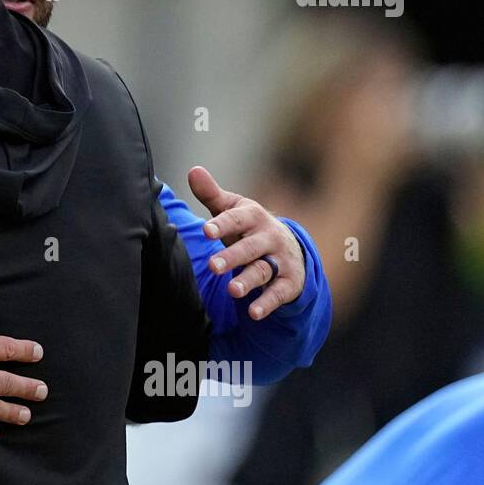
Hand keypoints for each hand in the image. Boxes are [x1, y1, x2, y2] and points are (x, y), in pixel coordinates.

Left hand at [188, 165, 305, 319]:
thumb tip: (194, 170)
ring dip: (248, 281)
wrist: (289, 247)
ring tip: (232, 291)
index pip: (237, 218)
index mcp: (253, 217)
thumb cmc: (248, 227)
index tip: (206, 231)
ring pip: (263, 271)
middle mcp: (269, 237)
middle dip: (232, 256)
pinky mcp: (289, 282)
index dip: (222, 224)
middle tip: (212, 266)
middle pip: (250, 247)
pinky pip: (279, 294)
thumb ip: (212, 194)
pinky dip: (267, 304)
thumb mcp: (233, 209)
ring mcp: (281, 261)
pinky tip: (253, 314)